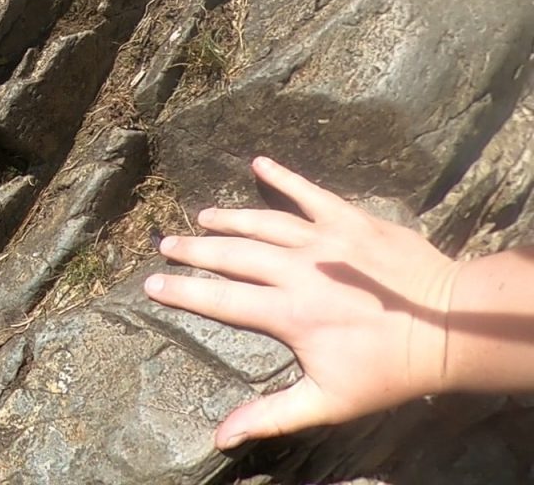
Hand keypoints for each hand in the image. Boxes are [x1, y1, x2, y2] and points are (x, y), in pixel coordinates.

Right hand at [143, 157, 457, 449]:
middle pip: (232, 255)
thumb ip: (272, 415)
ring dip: (227, 219)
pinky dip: (283, 177)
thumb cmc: (388, 371)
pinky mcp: (349, 220)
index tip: (150, 284)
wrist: (449, 327)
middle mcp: (296, 270)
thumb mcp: (328, 402)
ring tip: (201, 218)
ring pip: (262, 223)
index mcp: (286, 313)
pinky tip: (259, 163)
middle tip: (166, 244)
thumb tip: (220, 437)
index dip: (182, 292)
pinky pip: (309, 193)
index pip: (220, 299)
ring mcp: (322, 240)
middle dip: (194, 250)